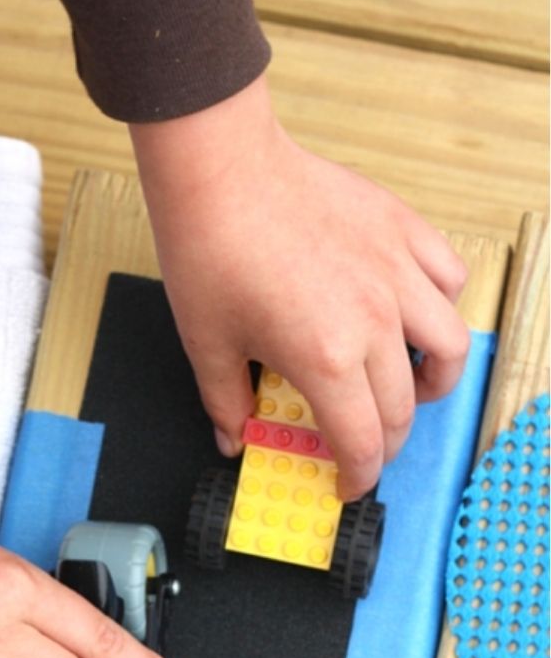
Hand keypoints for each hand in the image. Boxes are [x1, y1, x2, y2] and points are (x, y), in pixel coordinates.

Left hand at [131, 74, 470, 499]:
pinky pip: (448, 278)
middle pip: (404, 406)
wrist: (222, 171)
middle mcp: (375, 322)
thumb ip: (226, 402)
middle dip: (387, 441)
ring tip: (413, 388)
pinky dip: (441, 304)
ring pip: (448, 345)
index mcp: (326, 359)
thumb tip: (232, 439)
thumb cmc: (210, 252)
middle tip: (365, 446)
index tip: (347, 486)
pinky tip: (416, 312)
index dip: (359, 476)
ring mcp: (396, 274)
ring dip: (435, 381)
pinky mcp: (402, 231)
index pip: (363, 441)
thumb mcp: (207, 345)